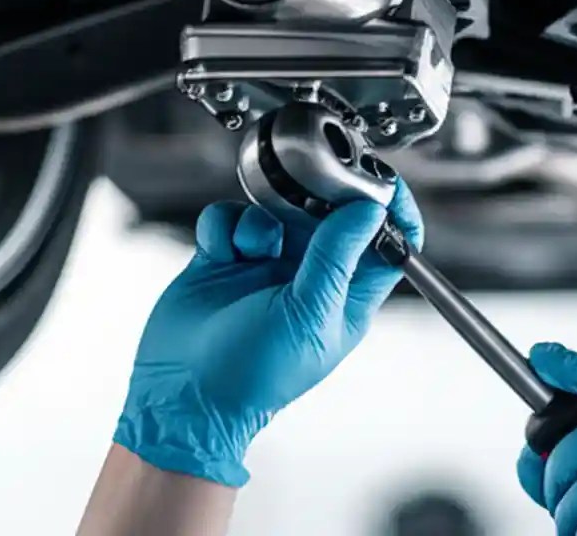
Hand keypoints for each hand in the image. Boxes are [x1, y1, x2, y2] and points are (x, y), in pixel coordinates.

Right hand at [114, 182, 422, 486]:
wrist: (184, 394)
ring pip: (276, 207)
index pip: (388, 243)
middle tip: (305, 190)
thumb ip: (336, 258)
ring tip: (250, 249)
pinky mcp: (225, 258)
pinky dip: (225, 227)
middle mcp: (309, 275)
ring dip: (262, 218)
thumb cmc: (253, 374)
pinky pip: (232, 217)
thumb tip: (369, 211)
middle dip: (317, 198)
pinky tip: (221, 253)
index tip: (383, 182)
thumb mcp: (308, 315)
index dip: (392, 210)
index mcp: (345, 295)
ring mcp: (266, 264)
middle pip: (331, 212)